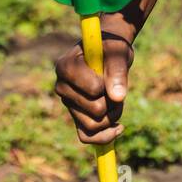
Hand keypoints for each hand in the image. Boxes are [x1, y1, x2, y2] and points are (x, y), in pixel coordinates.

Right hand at [52, 0, 155, 144]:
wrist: (111, 45)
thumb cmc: (115, 42)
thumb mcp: (120, 50)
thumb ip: (118, 70)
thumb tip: (117, 98)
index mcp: (65, 66)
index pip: (83, 92)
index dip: (102, 94)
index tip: (114, 89)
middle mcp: (61, 85)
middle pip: (88, 113)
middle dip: (110, 107)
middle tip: (120, 89)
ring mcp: (68, 102)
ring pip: (89, 127)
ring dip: (110, 121)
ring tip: (118, 101)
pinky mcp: (76, 115)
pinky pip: (86, 138)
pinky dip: (103, 138)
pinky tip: (116, 127)